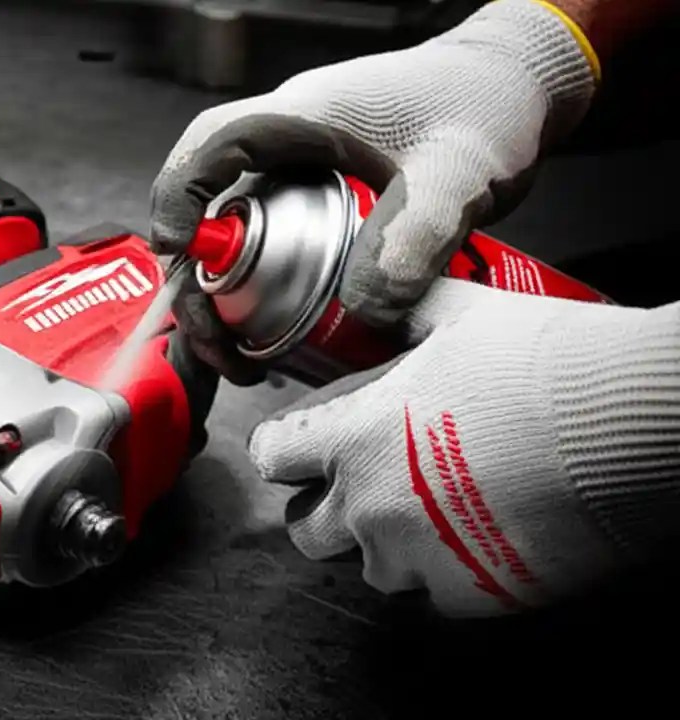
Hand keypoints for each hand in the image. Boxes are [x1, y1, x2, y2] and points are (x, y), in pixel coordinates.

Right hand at [151, 0, 597, 328]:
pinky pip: (274, 248)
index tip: (180, 251)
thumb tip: (363, 310)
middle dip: (200, 283)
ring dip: (230, 299)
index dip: (180, 196)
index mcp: (302, 118)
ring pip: (237, 237)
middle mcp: (287, 146)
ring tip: (250, 359)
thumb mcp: (460, 173)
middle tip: (221, 344)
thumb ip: (417, 236)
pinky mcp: (321, 202)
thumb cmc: (484, 103)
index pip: (211, 145)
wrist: (514, 87)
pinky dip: (268, 295)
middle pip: (209, 209)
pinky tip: (292, 335)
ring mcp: (301, 174)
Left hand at [250, 279, 679, 616]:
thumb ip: (406, 312)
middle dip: (324, 509)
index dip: (283, 448)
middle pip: (306, 532)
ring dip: (388, 543)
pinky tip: (481, 532)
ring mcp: (421, 559)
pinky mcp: (474, 594)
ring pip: (373, 568)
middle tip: (360, 484)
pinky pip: (438, 592)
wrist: (634, 424)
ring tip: (431, 508)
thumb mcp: (462, 314)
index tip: (298, 446)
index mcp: (354, 437)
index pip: (272, 457)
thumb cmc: (547, 362)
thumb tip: (384, 297)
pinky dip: (449, 569)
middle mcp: (372, 507)